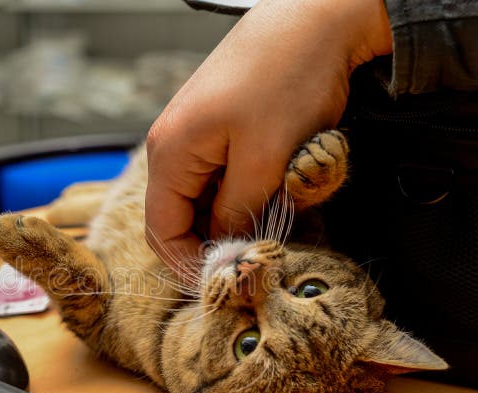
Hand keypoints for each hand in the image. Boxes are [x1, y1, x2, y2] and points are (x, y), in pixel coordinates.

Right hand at [144, 0, 391, 279]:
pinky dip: (243, 192)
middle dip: (213, 241)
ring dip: (233, 216)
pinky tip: (273, 194)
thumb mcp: (264, 160)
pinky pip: (220, 175)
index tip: (227, 280)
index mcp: (170, 153)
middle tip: (254, 257)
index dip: (189, 263)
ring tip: (271, 223)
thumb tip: (225, 243)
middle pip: (178, 215)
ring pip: (203, 197)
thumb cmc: (288, 80)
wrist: (316, 18)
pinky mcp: (219, 125)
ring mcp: (195, 133)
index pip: (161, 231)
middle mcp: (173, 144)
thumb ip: (237, 211)